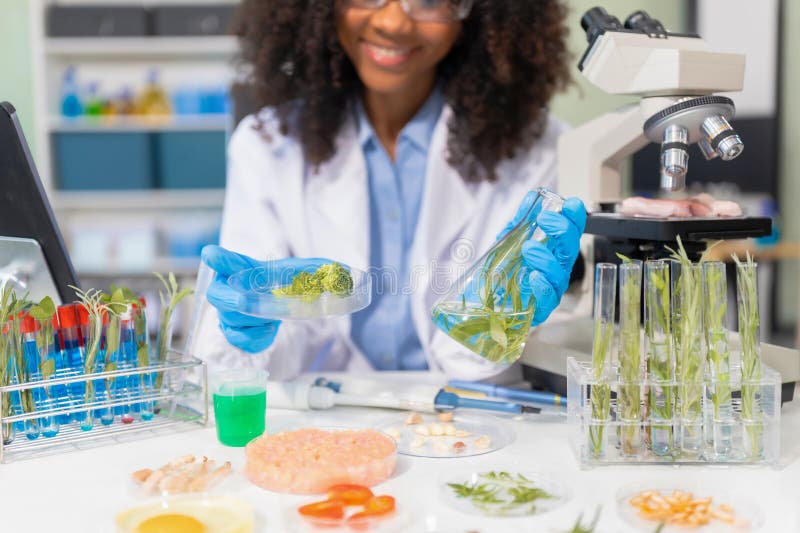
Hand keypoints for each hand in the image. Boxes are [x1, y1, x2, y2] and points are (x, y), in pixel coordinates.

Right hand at [201, 246, 330, 352]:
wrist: (278, 304)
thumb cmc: (283, 282)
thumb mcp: (301, 273)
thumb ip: (319, 270)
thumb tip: (346, 275)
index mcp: (242, 268)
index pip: (223, 260)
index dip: (218, 259)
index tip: (212, 254)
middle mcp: (228, 289)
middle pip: (217, 295)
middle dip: (231, 300)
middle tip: (244, 302)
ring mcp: (227, 313)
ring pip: (232, 320)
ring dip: (257, 319)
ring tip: (275, 315)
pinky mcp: (234, 334)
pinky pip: (241, 339)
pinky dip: (260, 336)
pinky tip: (270, 329)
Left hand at [502, 193, 586, 325]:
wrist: (484, 303)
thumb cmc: (503, 272)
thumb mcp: (509, 242)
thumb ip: (521, 222)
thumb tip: (530, 197)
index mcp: (553, 252)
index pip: (571, 233)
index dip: (575, 218)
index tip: (571, 204)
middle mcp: (556, 270)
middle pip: (570, 251)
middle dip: (562, 232)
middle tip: (545, 219)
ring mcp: (550, 290)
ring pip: (559, 275)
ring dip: (546, 259)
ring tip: (528, 248)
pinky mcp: (539, 310)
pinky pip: (547, 299)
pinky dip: (541, 287)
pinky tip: (532, 276)